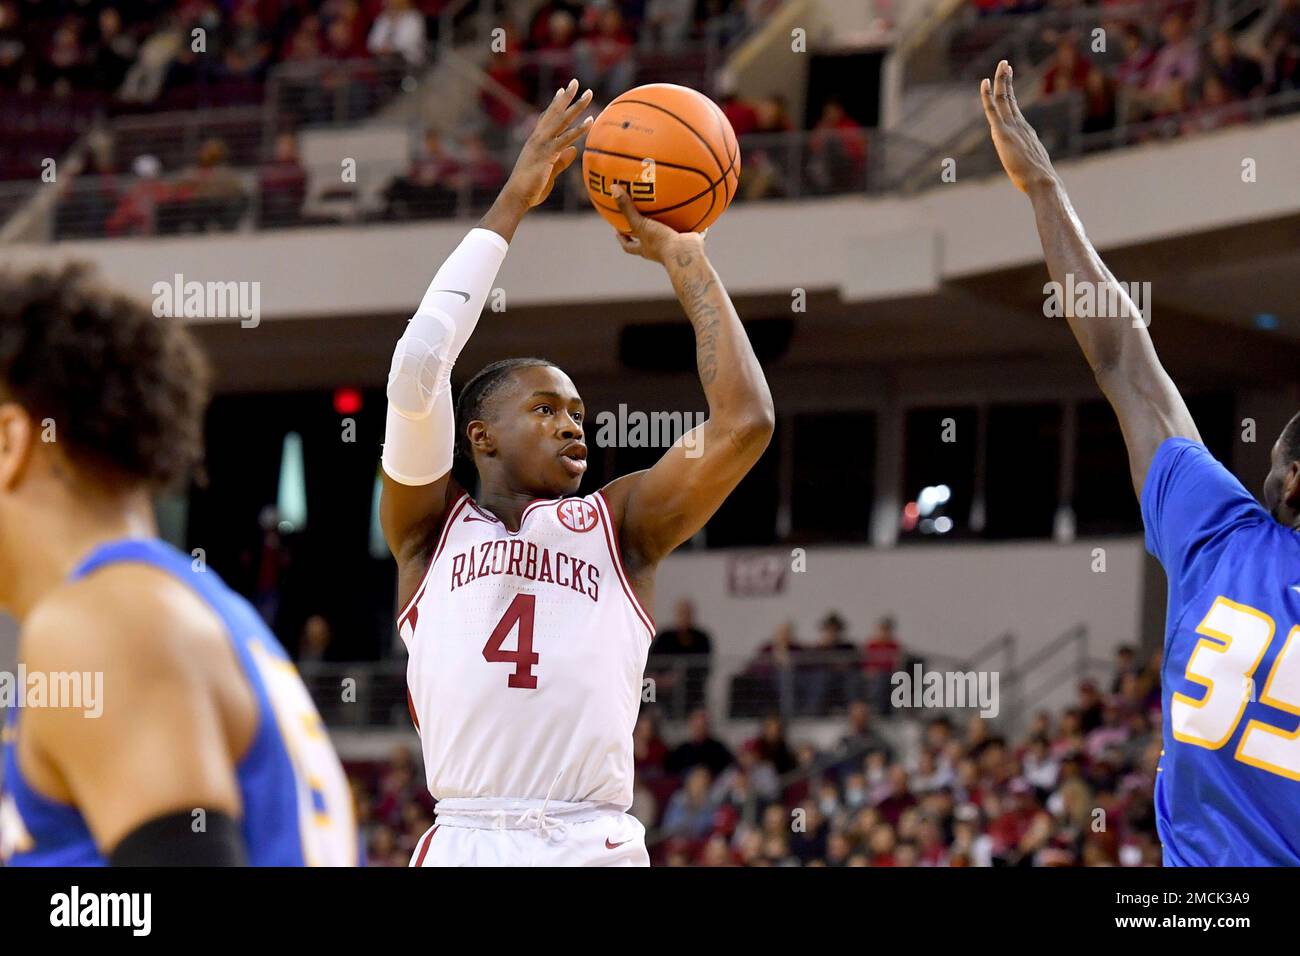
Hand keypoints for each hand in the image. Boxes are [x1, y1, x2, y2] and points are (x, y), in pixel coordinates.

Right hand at [505, 78, 593, 208]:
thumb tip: (573, 151)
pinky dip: (579, 129)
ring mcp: (542, 144)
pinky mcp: (547, 153)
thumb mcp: (549, 171)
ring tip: (589, 93)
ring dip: (576, 106)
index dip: (555, 104)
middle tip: (576, 82)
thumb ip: (561, 161)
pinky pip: (566, 138)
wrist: (517, 196)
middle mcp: (538, 138)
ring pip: (562, 120)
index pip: (547, 118)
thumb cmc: (531, 188)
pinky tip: (590, 121)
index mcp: (536, 141)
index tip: (563, 91)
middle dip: (566, 97)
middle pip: (555, 113)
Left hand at [611, 185, 704, 265]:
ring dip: (670, 226)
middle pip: (648, 242)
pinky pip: (693, 231)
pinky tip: (697, 210)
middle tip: (641, 218)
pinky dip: (695, 223)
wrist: (686, 254)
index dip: (622, 239)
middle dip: (645, 232)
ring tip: (670, 211)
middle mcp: (659, 249)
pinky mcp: (691, 242)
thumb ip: (627, 208)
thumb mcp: (640, 224)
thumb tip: (613, 188)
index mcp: (646, 249)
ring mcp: (675, 247)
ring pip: (670, 236)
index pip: (629, 246)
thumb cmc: (661, 242)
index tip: (616, 230)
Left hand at [980, 60, 1058, 194]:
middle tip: (1005, 64)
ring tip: (1001, 64)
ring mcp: (1012, 127)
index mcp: (1024, 131)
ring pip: (1003, 98)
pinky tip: (984, 83)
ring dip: (1001, 80)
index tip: (1007, 80)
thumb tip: (1034, 170)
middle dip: (1006, 80)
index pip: (1014, 108)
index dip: (1009, 93)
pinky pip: (993, 110)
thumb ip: (1028, 162)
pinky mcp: (1003, 133)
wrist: (1041, 180)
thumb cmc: (1038, 179)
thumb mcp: (1031, 166)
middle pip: (1009, 98)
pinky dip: (987, 95)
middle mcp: (1019, 125)